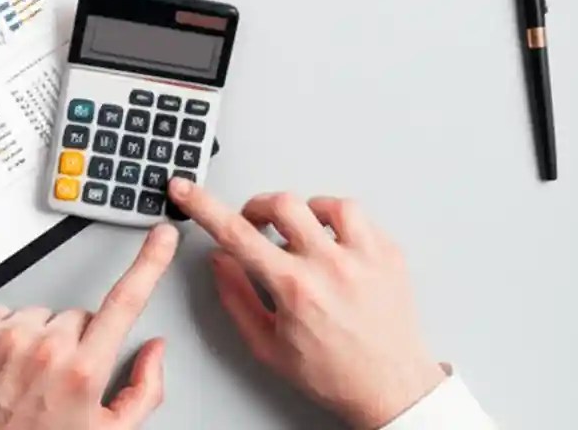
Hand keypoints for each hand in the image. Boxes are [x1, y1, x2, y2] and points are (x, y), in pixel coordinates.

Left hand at [0, 224, 178, 429]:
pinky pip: (6, 314)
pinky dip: (7, 336)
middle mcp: (44, 348)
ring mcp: (6, 336)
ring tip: (26, 379)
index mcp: (82, 372)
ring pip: (42, 315)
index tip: (161, 238)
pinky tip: (4, 368)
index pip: (125, 302)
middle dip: (77, 342)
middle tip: (59, 380)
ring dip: (40, 338)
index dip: (149, 264)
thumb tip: (155, 352)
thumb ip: (142, 392)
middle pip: (80, 316)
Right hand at [168, 179, 443, 429]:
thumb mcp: (267, 346)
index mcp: (295, 289)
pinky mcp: (389, 253)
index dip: (203, 206)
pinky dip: (338, 222)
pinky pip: (358, 217)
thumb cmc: (334, 374)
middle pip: (282, 203)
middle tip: (254, 222)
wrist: (391, 387)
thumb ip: (236, 298)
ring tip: (300, 234)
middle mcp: (331, 266)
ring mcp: (364, 256)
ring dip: (303, 212)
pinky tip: (332, 241)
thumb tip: (220, 261)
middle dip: (257, 207)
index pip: (237, 234)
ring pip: (324, 203)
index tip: (187, 190)